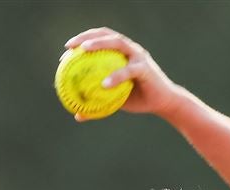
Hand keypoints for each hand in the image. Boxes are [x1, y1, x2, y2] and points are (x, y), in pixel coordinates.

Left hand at [64, 28, 184, 120]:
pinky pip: (128, 70)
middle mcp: (130, 49)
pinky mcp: (145, 68)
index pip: (101, 39)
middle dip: (87, 36)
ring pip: (118, 43)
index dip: (83, 40)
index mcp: (121, 53)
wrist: (162, 103)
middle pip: (107, 35)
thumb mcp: (114, 102)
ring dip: (99, 43)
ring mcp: (138, 56)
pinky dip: (116, 76)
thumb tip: (77, 115)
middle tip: (70, 46)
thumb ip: (97, 103)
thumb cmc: (137, 100)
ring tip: (84, 50)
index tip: (66, 50)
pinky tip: (104, 84)